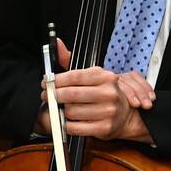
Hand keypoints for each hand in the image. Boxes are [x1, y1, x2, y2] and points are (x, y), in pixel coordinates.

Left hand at [38, 38, 155, 140]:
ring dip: (61, 111)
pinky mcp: (104, 127)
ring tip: (62, 108)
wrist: (124, 115)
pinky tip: (68, 120)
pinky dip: (66, 124)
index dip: (55, 80)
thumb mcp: (91, 75)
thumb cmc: (103, 94)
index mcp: (106, 77)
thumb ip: (70, 61)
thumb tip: (56, 43)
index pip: (74, 76)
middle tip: (49, 96)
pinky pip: (75, 127)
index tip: (46, 83)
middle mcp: (109, 93)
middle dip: (54, 96)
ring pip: (71, 111)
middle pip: (70, 94)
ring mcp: (108, 111)